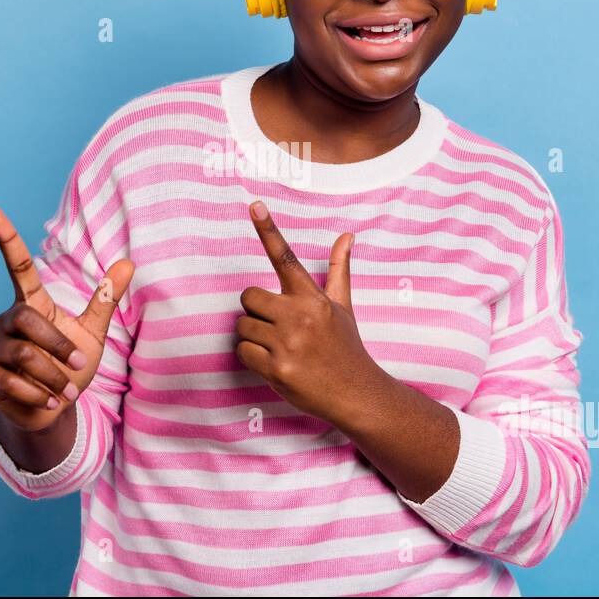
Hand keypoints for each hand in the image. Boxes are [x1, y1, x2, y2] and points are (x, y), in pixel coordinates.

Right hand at [0, 206, 133, 431]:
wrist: (51, 410)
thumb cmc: (69, 366)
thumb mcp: (92, 332)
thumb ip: (105, 299)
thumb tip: (129, 262)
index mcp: (32, 304)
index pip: (16, 265)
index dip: (5, 238)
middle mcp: (7, 320)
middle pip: (28, 321)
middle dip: (57, 345)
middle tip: (78, 364)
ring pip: (23, 355)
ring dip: (53, 377)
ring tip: (66, 392)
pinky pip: (11, 382)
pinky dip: (37, 395)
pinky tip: (48, 402)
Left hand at [235, 200, 384, 426]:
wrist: (356, 393)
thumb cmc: (345, 346)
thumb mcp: (343, 307)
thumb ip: (338, 270)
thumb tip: (347, 235)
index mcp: (313, 298)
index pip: (286, 257)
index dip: (268, 229)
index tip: (254, 204)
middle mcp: (300, 316)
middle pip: (249, 296)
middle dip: (255, 310)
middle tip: (276, 325)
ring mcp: (288, 343)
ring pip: (242, 326)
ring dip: (254, 336)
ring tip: (280, 347)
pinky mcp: (277, 369)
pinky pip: (243, 351)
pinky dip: (252, 358)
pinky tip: (275, 363)